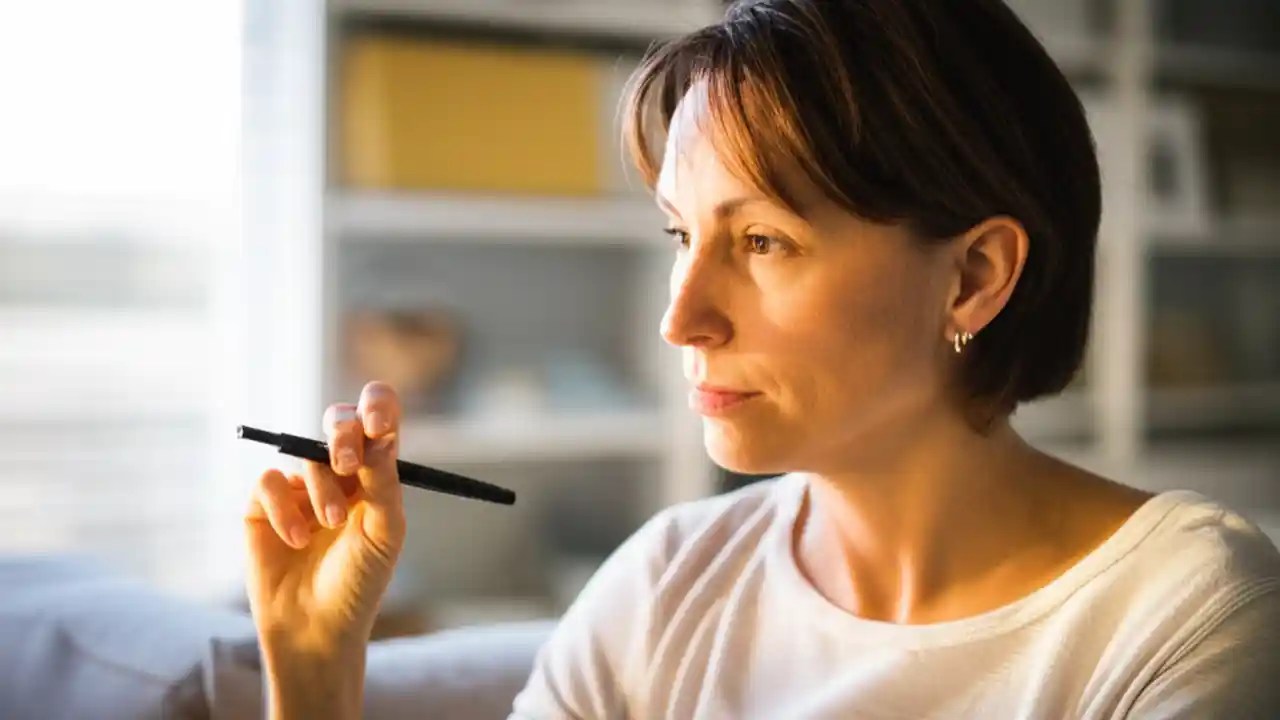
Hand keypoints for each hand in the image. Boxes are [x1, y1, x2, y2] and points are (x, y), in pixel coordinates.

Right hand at [244, 381, 406, 651]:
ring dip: (322, 490)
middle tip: (346, 464)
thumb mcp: (384, 533)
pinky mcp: (262, 504)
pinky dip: (283, 509)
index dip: (377, 406)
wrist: (317, 627)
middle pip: (339, 421)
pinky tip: (295, 540)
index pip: (379, 419)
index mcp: (376, 473)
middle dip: (343, 434)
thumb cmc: (359, 581)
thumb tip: (383, 437)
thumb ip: (384, 483)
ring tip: (329, 525)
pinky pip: (269, 481)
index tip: (376, 423)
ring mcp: (299, 486)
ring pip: (308, 456)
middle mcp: (338, 473)